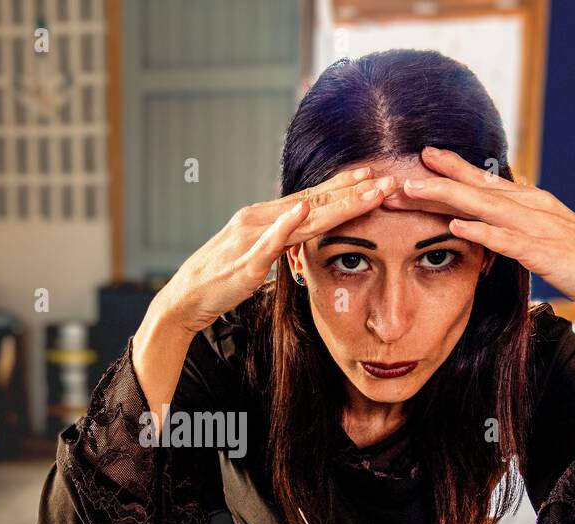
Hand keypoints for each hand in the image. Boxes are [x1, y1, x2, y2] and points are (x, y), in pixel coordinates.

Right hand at [153, 166, 397, 334]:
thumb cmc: (222, 278)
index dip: (343, 186)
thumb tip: (303, 231)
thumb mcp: (258, 255)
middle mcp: (258, 219)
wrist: (187, 298)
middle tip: (387, 179)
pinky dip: (285, 225)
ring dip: (338, 203)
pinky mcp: (245, 262)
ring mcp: (251, 238)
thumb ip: (280, 240)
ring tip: (368, 191)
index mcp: (264, 217)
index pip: (311, 198)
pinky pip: (268, 241)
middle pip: (314, 201)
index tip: (372, 175)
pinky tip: (302, 211)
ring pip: (302, 216)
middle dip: (354, 190)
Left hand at [389, 146, 574, 319]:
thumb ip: (516, 224)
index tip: (422, 157)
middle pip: (476, 188)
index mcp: (532, 202)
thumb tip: (488, 217)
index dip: (453, 168)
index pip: (485, 181)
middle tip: (398, 173)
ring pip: (484, 206)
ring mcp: (539, 228)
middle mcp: (533, 206)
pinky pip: (508, 241)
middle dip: (435, 181)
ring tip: (413, 191)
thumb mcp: (543, 236)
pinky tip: (457, 228)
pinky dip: (482, 233)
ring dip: (447, 197)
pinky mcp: (545, 253)